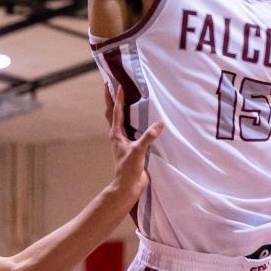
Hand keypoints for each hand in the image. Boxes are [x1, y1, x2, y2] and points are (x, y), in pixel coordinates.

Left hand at [104, 85, 161, 200]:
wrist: (128, 186)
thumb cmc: (128, 169)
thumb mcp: (138, 151)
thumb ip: (148, 137)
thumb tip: (160, 123)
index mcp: (116, 134)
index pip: (116, 111)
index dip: (117, 98)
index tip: (118, 84)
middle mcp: (118, 135)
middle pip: (112, 112)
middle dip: (111, 99)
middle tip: (110, 85)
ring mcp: (124, 140)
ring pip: (120, 120)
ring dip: (120, 108)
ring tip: (123, 97)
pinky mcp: (132, 146)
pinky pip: (131, 128)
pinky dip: (132, 120)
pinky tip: (139, 118)